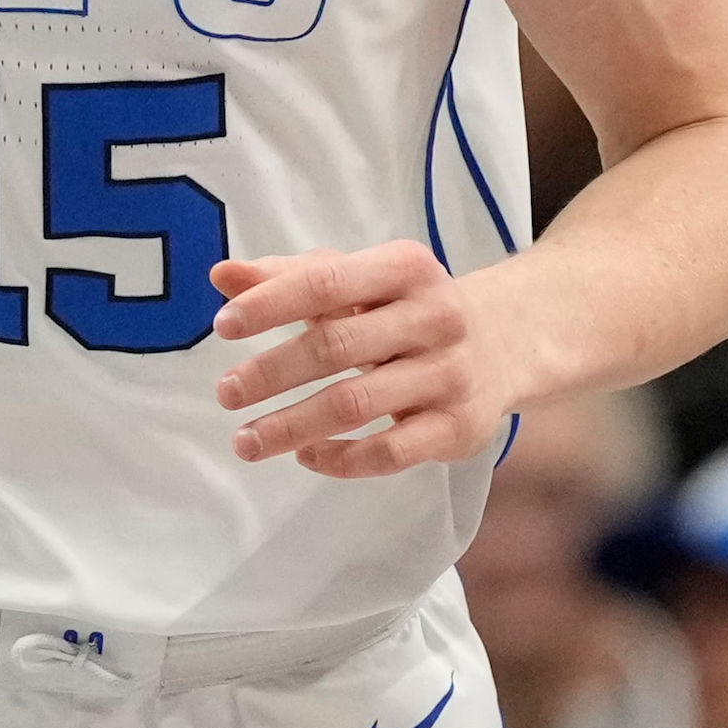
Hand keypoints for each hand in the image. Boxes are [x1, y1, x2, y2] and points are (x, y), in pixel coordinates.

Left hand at [209, 243, 505, 477]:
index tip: (223, 326)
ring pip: (357, 404)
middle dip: (272, 372)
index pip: (327, 281)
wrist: (505, 342)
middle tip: (226, 393)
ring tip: (246, 441)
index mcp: (406, 268)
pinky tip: (306, 455)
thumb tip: (222, 276)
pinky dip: (340, 459)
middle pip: (336, 345)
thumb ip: (291, 277)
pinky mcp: (459, 427)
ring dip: (291, 426)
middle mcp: (434, 317)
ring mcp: (450, 374)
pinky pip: (390, 453)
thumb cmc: (408, 308)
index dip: (271, 304)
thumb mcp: (361, 280)